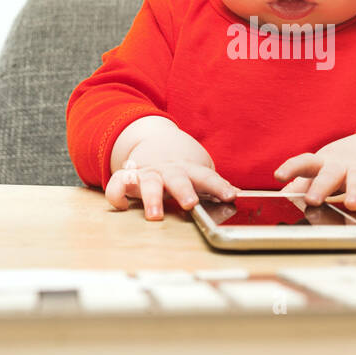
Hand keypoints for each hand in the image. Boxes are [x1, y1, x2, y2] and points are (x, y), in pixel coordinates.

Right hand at [106, 116, 237, 219]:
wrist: (151, 139)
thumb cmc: (181, 165)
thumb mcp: (199, 170)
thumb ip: (213, 185)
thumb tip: (238, 195)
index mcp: (188, 169)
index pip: (207, 177)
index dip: (219, 186)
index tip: (231, 195)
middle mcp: (168, 170)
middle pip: (177, 179)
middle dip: (184, 191)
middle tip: (190, 203)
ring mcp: (147, 173)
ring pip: (148, 183)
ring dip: (152, 198)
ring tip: (155, 215)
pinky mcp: (128, 177)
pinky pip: (117, 184)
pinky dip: (118, 195)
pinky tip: (123, 207)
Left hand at [273, 127, 355, 219]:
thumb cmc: (337, 166)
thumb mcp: (318, 172)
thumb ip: (301, 184)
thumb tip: (280, 197)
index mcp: (323, 164)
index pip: (305, 162)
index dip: (291, 168)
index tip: (279, 176)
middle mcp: (342, 165)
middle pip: (330, 173)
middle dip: (321, 186)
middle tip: (312, 200)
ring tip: (352, 204)